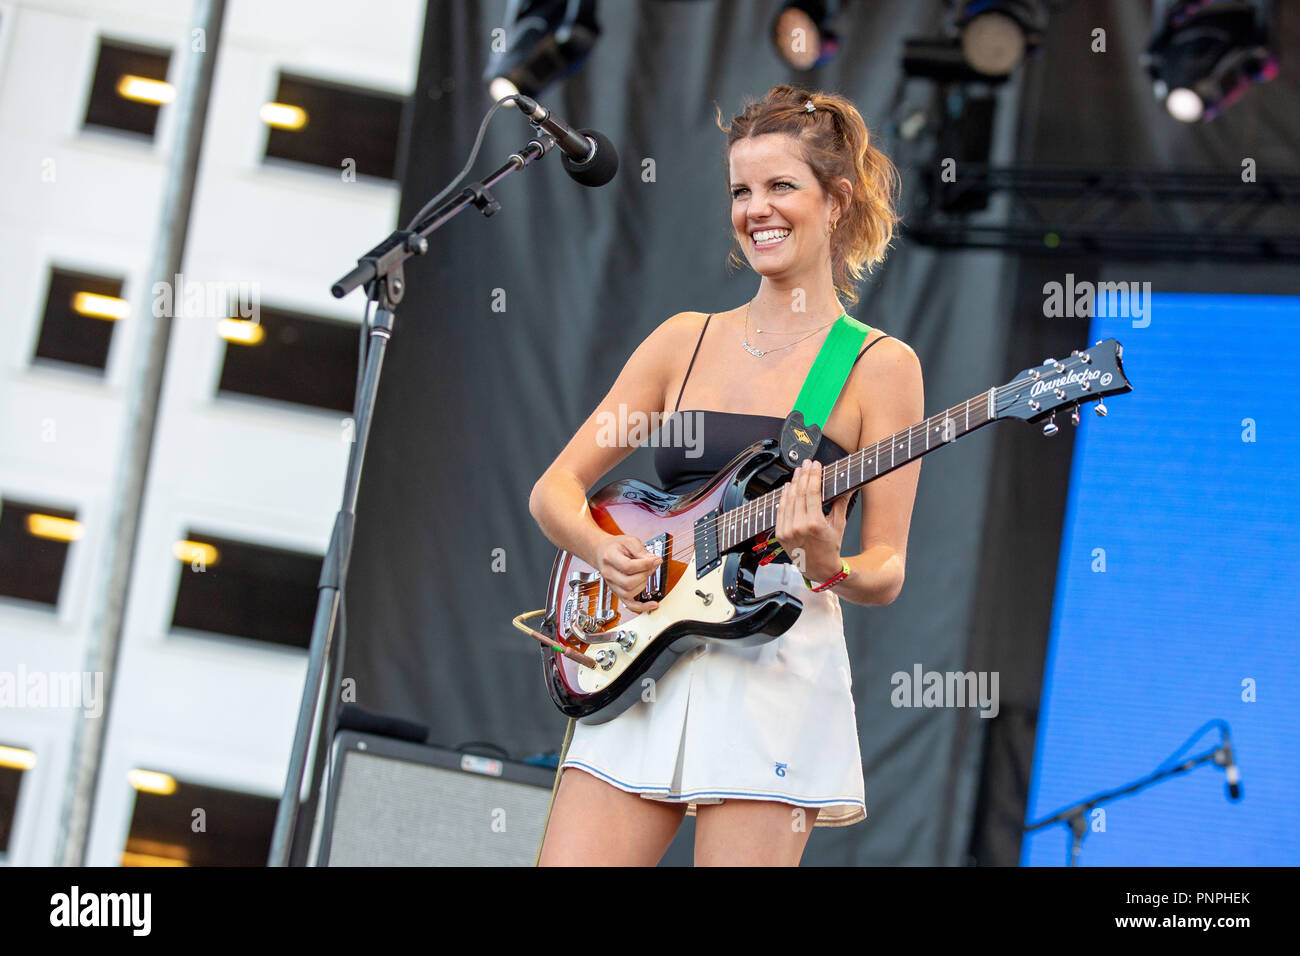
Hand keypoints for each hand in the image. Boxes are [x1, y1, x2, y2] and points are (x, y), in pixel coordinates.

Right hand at [593, 534, 661, 613]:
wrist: (602, 552)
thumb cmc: (615, 547)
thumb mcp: (629, 541)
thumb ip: (641, 550)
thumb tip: (653, 560)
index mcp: (610, 558)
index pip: (628, 566)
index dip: (645, 564)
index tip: (656, 560)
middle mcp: (609, 574)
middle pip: (628, 582)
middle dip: (645, 574)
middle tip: (652, 565)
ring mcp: (612, 585)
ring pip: (629, 593)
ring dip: (643, 584)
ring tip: (647, 573)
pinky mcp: (618, 592)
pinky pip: (629, 604)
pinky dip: (641, 607)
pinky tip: (652, 605)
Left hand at [775, 459, 849, 582]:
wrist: (818, 568)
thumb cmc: (830, 548)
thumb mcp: (838, 525)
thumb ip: (841, 503)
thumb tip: (850, 485)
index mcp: (814, 524)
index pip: (811, 492)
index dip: (813, 476)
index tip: (815, 465)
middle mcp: (798, 527)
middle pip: (799, 493)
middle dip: (803, 475)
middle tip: (806, 464)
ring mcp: (787, 531)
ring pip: (788, 501)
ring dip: (793, 484)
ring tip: (797, 472)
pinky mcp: (780, 534)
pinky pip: (780, 511)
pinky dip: (783, 498)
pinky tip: (787, 488)